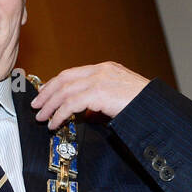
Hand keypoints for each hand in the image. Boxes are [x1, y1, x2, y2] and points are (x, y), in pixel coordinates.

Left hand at [30, 63, 149, 130]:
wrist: (156, 106)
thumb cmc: (142, 103)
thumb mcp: (118, 96)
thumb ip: (100, 100)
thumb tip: (85, 113)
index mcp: (104, 68)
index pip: (71, 73)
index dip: (54, 83)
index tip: (44, 93)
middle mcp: (100, 71)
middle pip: (63, 79)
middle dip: (47, 93)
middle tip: (36, 105)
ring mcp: (99, 80)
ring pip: (64, 91)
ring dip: (49, 106)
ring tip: (42, 118)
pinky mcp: (98, 93)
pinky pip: (70, 104)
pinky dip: (59, 115)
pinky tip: (55, 123)